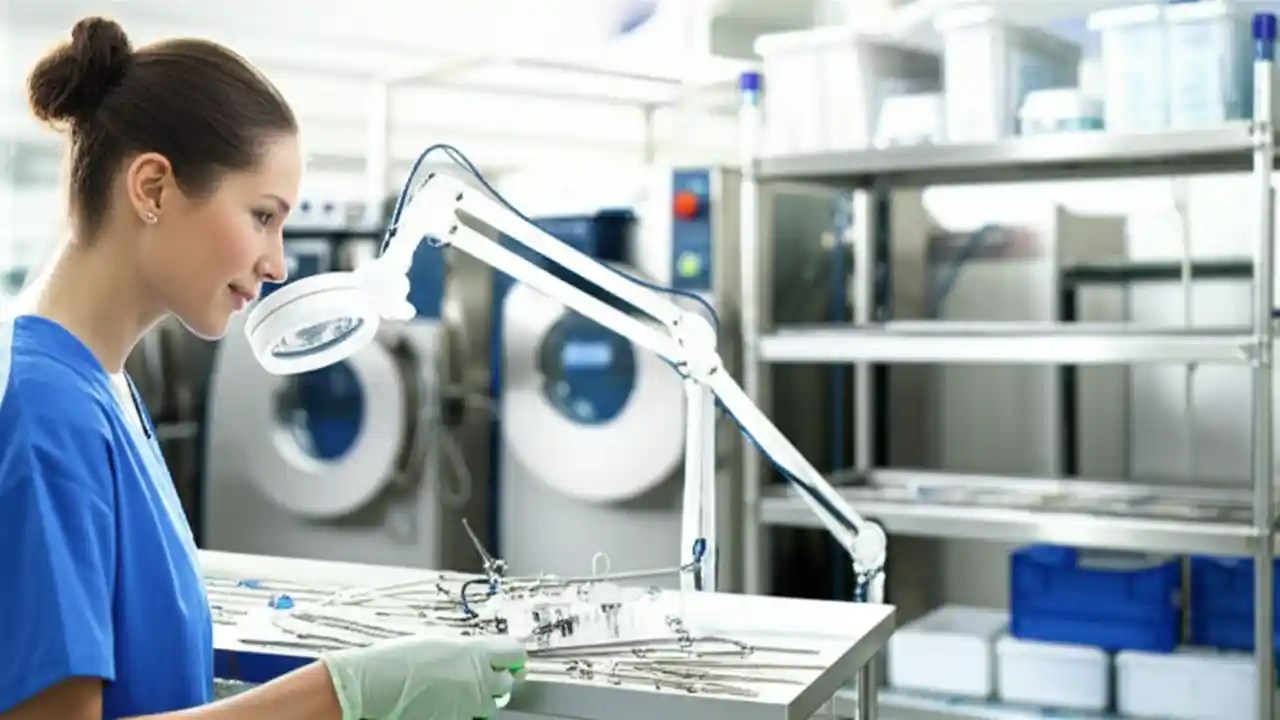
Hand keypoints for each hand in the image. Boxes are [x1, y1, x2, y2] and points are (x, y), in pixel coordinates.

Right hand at [321, 634, 526, 719]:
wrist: (374, 685)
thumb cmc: (398, 659)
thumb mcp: (437, 643)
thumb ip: (466, 652)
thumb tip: (480, 656)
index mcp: (476, 652)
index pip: (515, 653)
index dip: (513, 658)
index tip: (511, 662)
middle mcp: (479, 680)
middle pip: (507, 682)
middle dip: (498, 680)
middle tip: (481, 678)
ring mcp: (469, 706)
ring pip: (491, 706)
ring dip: (481, 700)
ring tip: (458, 694)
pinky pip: (470, 719)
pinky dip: (463, 714)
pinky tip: (444, 706)